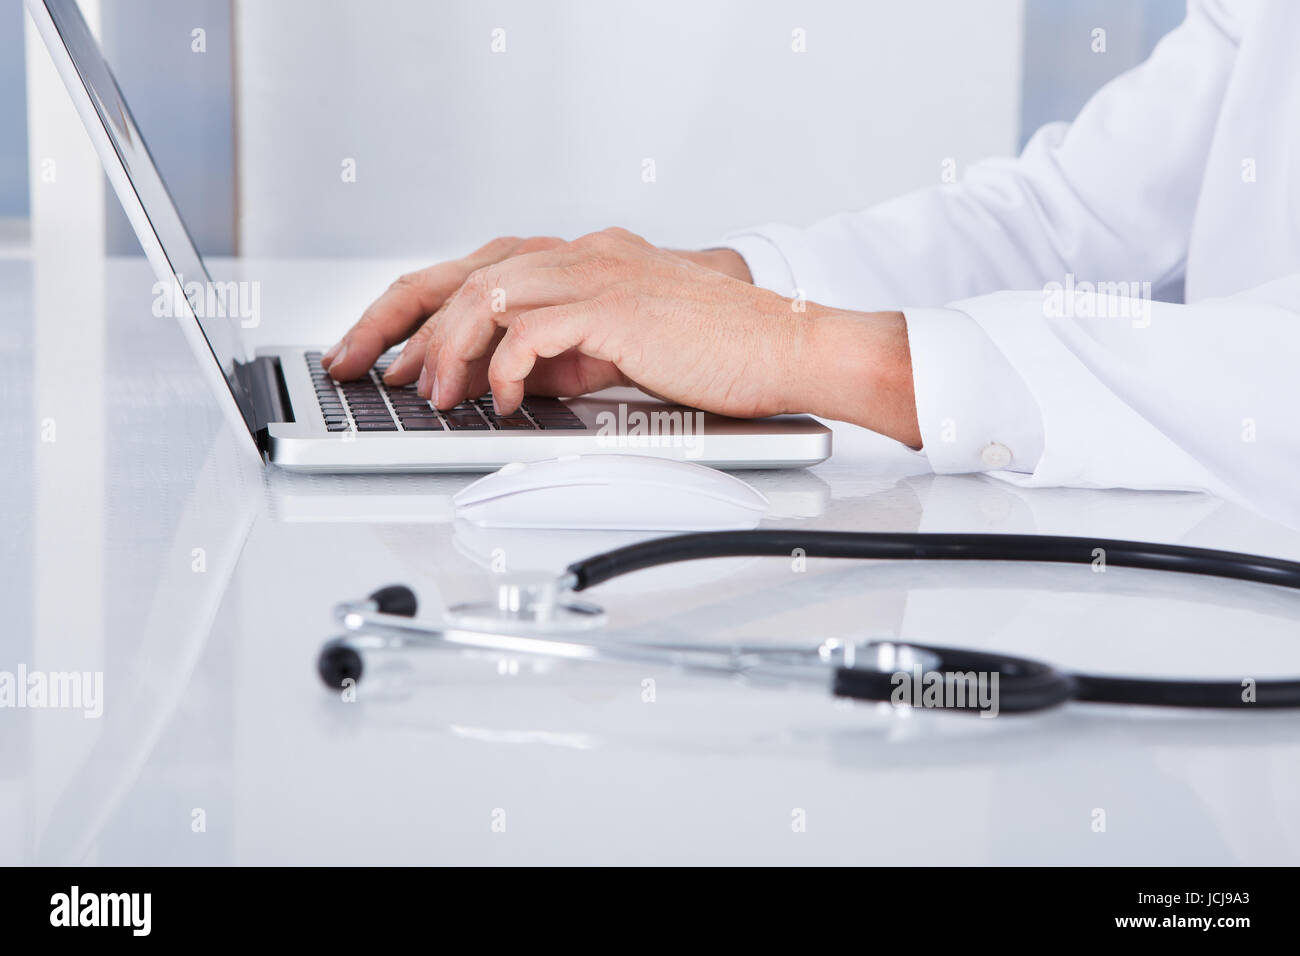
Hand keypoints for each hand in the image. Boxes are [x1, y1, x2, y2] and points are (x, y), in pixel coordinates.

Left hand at [322, 235, 749, 380]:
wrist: (789, 348)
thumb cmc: (721, 354)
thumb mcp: (622, 353)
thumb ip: (564, 355)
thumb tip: (510, 379)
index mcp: (583, 259)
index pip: (476, 271)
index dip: (415, 309)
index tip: (379, 351)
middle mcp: (584, 254)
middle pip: (463, 272)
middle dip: (399, 321)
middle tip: (363, 367)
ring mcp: (600, 274)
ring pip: (488, 294)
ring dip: (448, 349)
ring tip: (433, 396)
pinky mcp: (618, 307)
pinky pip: (534, 330)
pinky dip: (506, 368)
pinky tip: (504, 399)